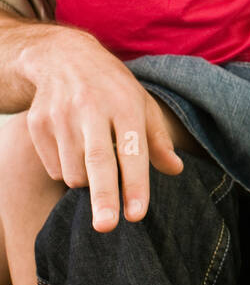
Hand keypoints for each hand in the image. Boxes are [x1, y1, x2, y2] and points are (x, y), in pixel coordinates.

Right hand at [18, 27, 184, 229]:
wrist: (63, 57)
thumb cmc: (112, 87)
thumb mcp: (141, 104)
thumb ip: (158, 140)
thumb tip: (177, 170)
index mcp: (124, 103)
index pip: (132, 149)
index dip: (135, 183)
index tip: (136, 214)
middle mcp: (91, 107)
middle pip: (98, 160)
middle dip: (103, 196)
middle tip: (107, 227)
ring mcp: (61, 115)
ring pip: (74, 172)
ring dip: (89, 183)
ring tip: (96, 163)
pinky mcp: (38, 123)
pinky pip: (55, 167)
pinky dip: (68, 170)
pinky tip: (74, 150)